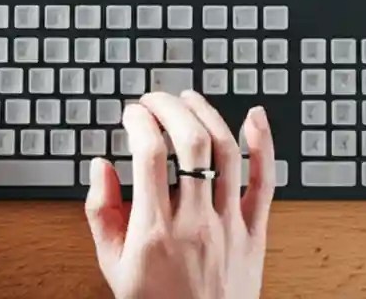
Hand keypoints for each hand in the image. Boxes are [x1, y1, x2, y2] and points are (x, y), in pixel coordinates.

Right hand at [84, 91, 274, 298]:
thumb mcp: (111, 265)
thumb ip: (99, 212)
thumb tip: (100, 167)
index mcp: (154, 231)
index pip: (149, 154)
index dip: (139, 121)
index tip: (132, 114)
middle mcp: (195, 223)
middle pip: (190, 143)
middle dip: (170, 107)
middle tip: (156, 100)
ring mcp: (229, 226)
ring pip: (227, 152)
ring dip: (207, 114)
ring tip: (189, 100)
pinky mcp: (255, 232)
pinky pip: (266, 182)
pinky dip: (263, 144)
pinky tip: (254, 117)